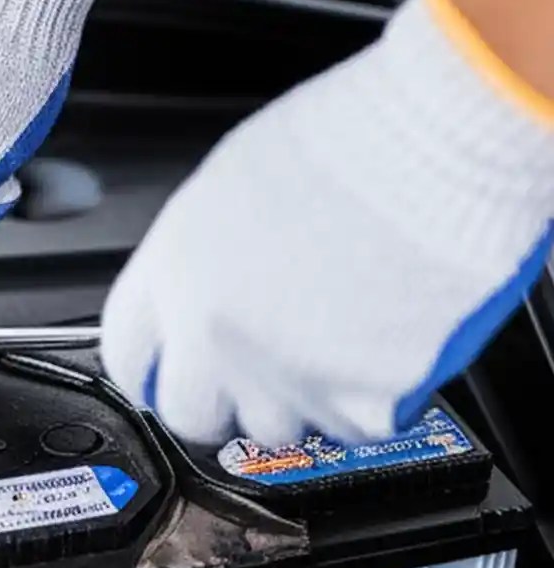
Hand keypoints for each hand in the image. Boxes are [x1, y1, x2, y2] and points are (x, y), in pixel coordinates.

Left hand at [101, 0, 553, 447]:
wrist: (442, 143)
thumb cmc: (349, 139)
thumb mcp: (232, 184)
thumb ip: (198, 258)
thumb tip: (196, 297)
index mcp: (173, 269)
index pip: (126, 356)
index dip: (151, 370)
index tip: (167, 375)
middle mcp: (212, 331)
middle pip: (188, 412)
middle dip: (216, 400)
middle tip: (250, 373)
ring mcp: (281, 372)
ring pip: (270, 427)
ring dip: (294, 400)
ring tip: (329, 341)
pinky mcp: (355, 400)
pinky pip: (349, 428)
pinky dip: (365, 400)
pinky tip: (377, 343)